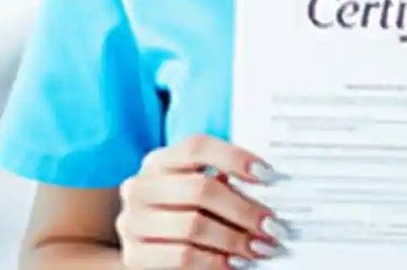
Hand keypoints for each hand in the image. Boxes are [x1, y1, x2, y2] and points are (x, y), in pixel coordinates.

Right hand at [116, 134, 294, 268]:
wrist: (150, 250)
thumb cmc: (183, 214)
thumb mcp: (196, 193)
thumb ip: (221, 184)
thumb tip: (267, 187)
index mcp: (158, 161)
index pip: (197, 147)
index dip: (234, 157)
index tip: (268, 175)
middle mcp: (140, 186)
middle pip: (200, 188)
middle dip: (244, 210)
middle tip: (273, 226)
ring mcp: (133, 221)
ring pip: (193, 225)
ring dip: (235, 239)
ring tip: (260, 248)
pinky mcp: (134, 254)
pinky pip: (182, 256)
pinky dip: (214, 261)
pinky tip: (234, 263)